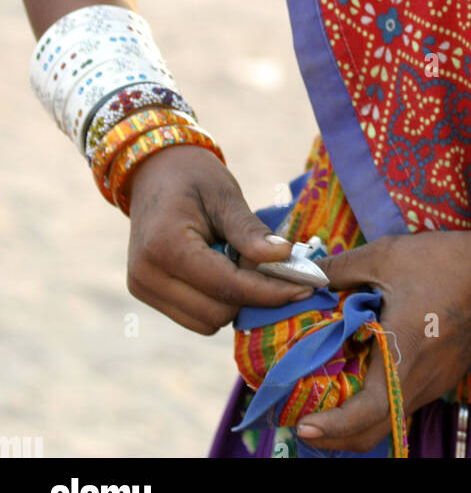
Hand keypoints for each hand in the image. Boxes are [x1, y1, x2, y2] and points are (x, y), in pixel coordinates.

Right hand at [126, 145, 313, 333]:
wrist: (154, 170)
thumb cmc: (193, 176)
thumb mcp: (225, 195)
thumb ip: (251, 231)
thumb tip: (285, 257)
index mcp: (165, 245)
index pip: (227, 287)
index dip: (270, 291)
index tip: (305, 287)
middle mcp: (147, 275)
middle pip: (217, 312)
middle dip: (251, 295)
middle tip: (269, 264)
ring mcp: (143, 288)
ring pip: (206, 322)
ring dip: (233, 301)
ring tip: (237, 260)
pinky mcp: (147, 294)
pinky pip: (194, 317)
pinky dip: (217, 301)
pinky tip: (221, 269)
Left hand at [294, 230, 470, 453]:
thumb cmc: (444, 261)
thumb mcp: (386, 255)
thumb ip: (340, 268)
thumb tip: (304, 274)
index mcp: (404, 355)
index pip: (367, 414)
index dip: (333, 428)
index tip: (303, 426)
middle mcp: (421, 381)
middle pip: (375, 432)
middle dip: (337, 438)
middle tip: (305, 424)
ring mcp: (436, 382)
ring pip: (391, 421)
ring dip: (357, 422)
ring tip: (326, 405)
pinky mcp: (444, 375)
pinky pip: (405, 402)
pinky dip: (379, 406)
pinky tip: (363, 381)